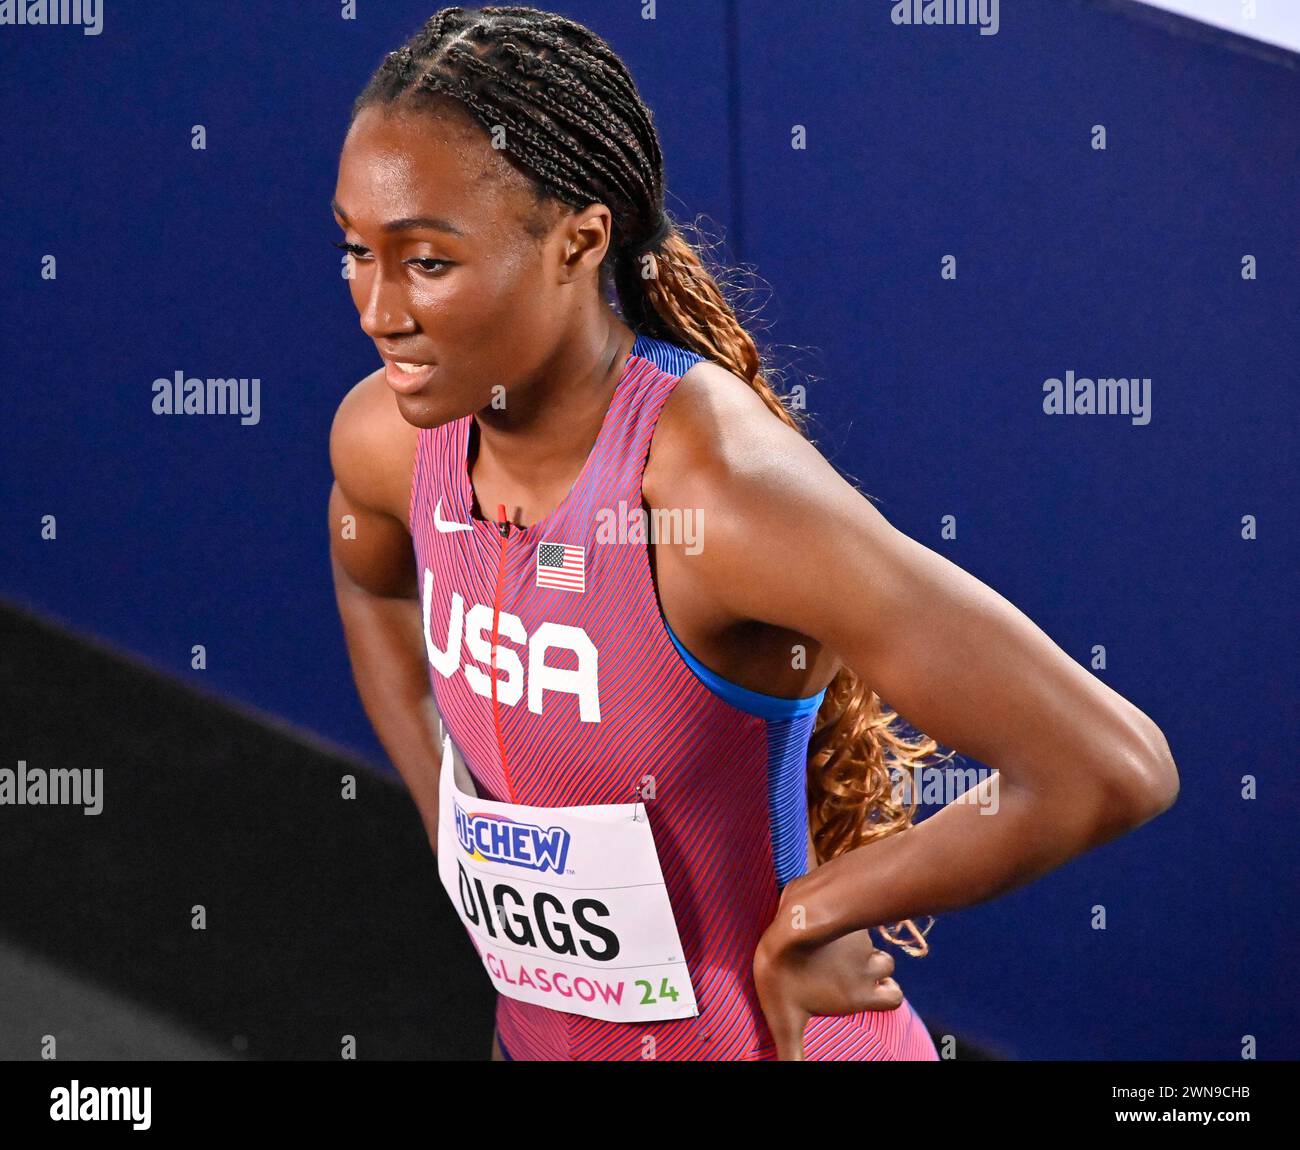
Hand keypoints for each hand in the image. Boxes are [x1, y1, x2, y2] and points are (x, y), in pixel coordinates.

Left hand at [752, 875, 903, 1060]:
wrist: (787, 928)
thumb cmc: (783, 978)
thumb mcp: (784, 1024)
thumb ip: (792, 1056)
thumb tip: (790, 1077)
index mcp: (859, 994)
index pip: (895, 998)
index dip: (886, 994)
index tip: (871, 991)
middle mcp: (868, 968)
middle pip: (887, 968)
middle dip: (876, 968)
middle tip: (849, 968)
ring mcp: (861, 941)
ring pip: (872, 944)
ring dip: (860, 947)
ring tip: (833, 948)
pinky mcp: (849, 917)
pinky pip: (857, 921)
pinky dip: (847, 925)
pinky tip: (825, 928)